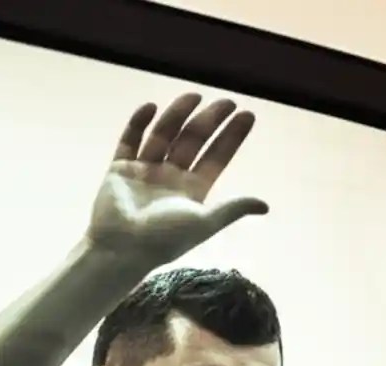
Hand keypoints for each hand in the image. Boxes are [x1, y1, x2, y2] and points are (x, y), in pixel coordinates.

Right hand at [86, 93, 267, 265]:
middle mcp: (170, 177)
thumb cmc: (164, 239)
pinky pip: (129, 141)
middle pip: (192, 142)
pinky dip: (137, 124)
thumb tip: (265, 205)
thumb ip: (233, 209)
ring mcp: (145, 171)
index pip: (216, 158)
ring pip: (163, 136)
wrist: (121, 250)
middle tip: (227, 101)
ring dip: (177, 116)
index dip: (231, 138)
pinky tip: (150, 107)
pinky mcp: (120, 169)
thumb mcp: (204, 222)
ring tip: (194, 95)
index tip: (247, 115)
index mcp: (192, 191)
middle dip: (209, 122)